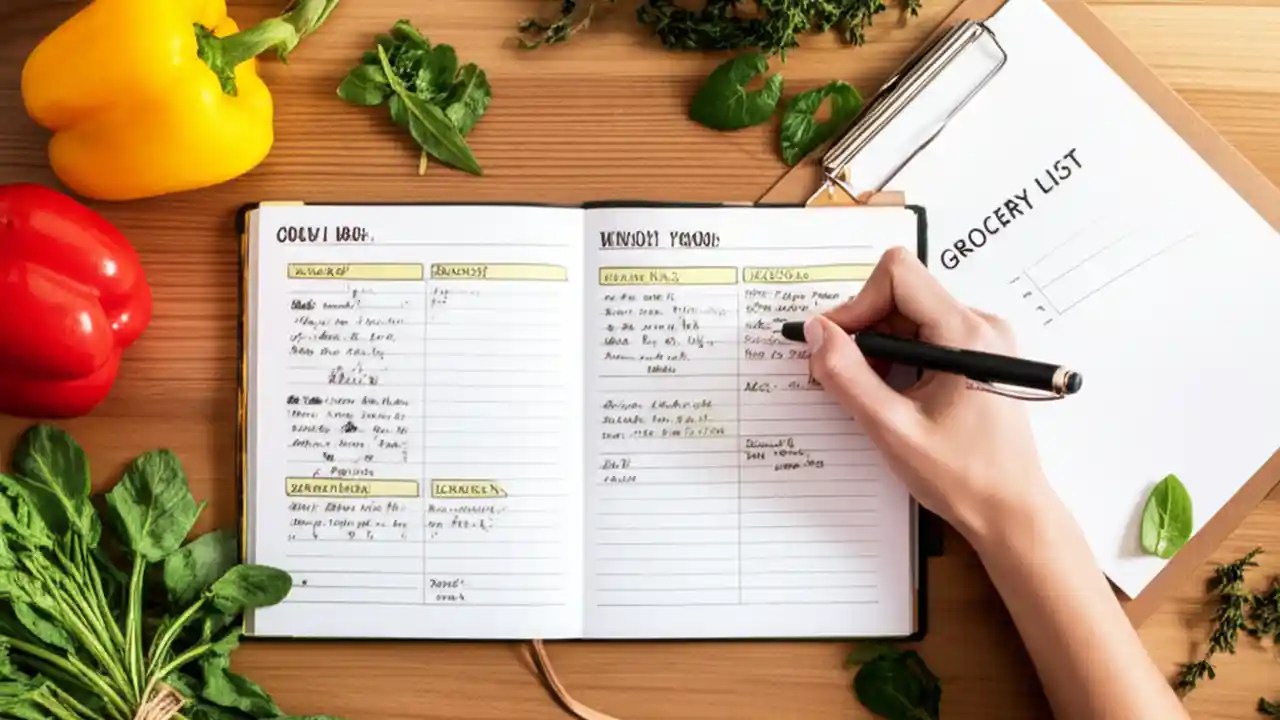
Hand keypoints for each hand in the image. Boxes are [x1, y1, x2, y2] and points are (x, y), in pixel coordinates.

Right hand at [805, 247, 1055, 541]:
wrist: (1011, 511)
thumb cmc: (962, 476)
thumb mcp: (892, 428)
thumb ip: (847, 376)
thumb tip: (817, 332)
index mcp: (966, 334)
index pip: (899, 275)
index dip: (857, 303)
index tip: (835, 344)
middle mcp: (981, 326)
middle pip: (902, 294)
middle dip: (863, 329)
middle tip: (842, 376)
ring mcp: (983, 340)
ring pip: (910, 315)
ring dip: (879, 347)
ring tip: (871, 393)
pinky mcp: (978, 357)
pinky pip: (926, 335)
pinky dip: (898, 357)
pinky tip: (893, 395)